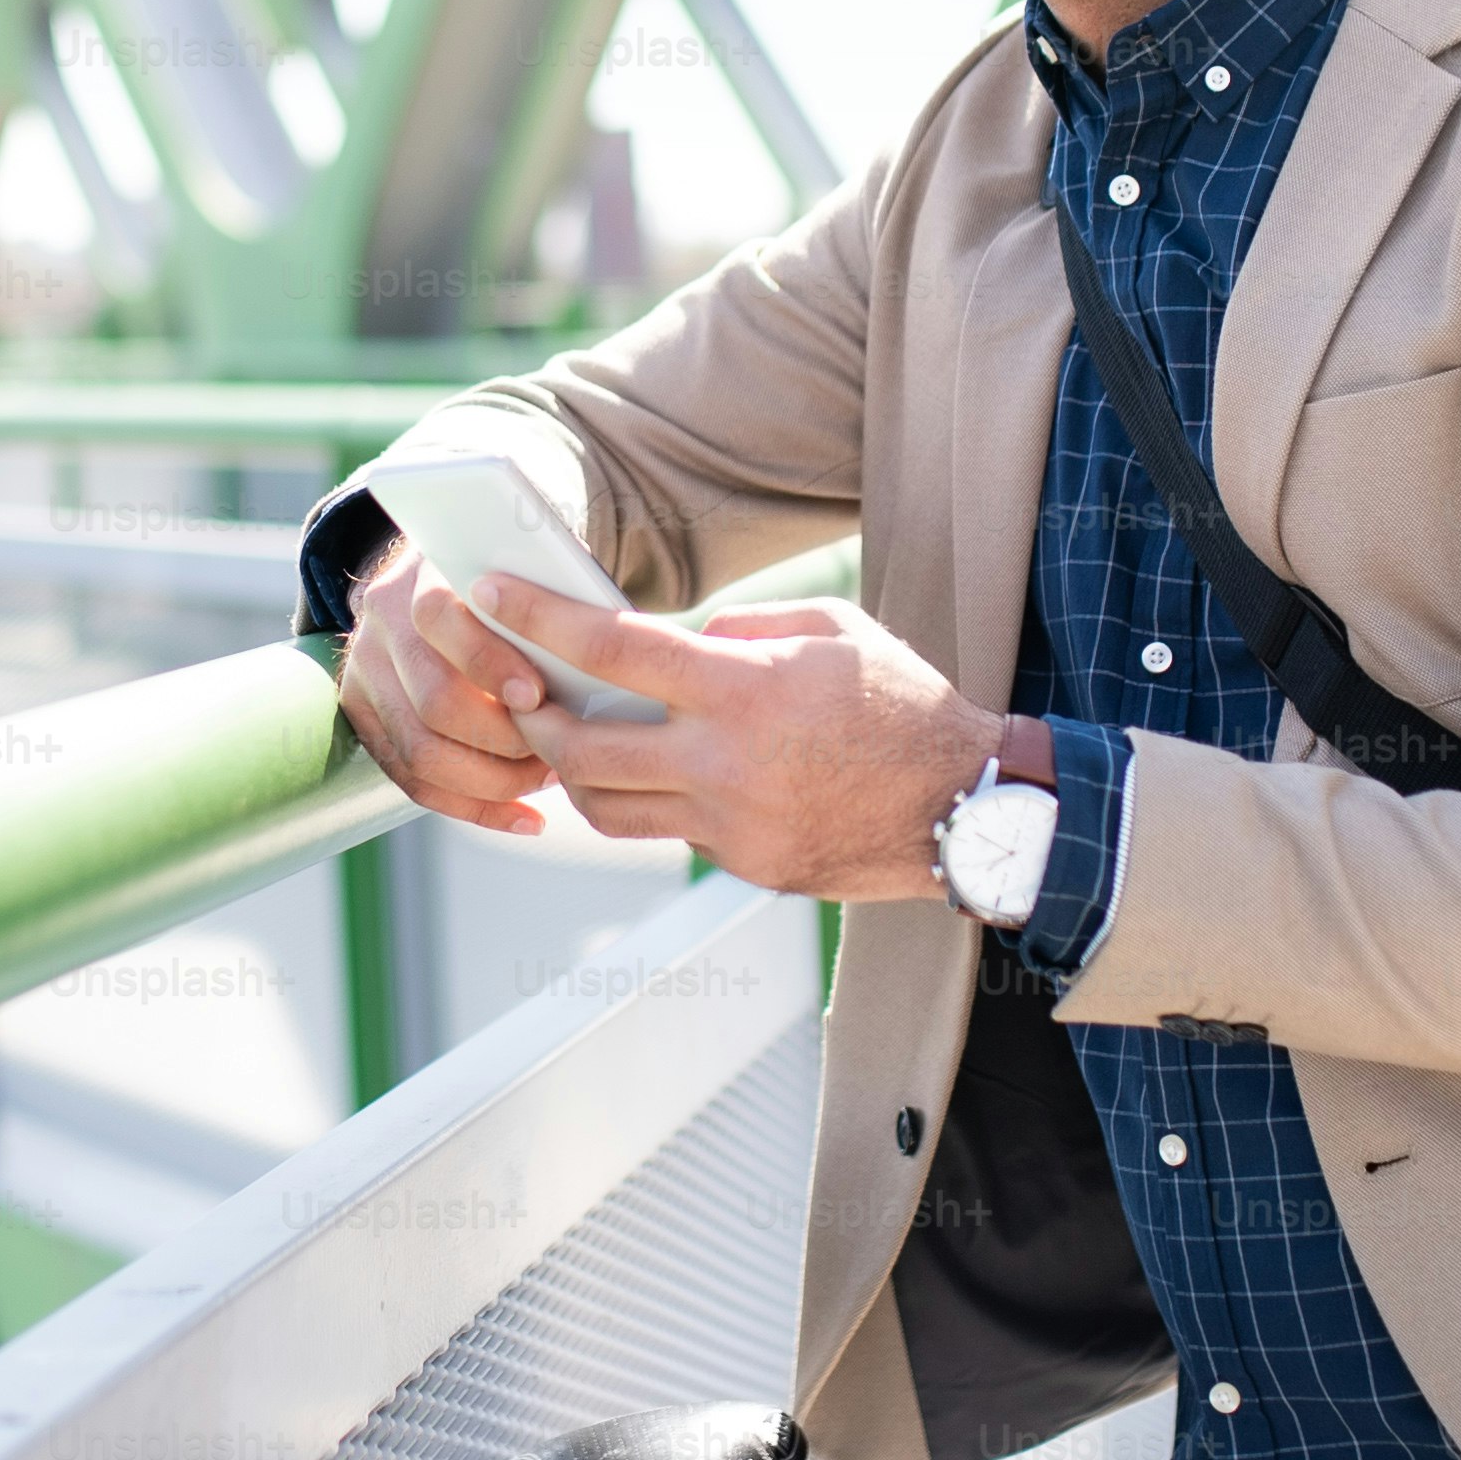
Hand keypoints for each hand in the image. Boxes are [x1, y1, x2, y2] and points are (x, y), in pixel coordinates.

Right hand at [337, 538, 556, 838]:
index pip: (438, 619)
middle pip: (432, 702)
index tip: (537, 696)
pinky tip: (524, 817)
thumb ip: (549, 592)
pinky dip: (473, 807)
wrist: (441, 574)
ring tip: (546, 778)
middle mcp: (382, 622)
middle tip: (557, 748)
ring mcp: (366, 672)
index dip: (489, 664)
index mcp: (420, 574)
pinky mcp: (365, 717)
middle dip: (502, 739)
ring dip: (492, 780)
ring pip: (420, 752)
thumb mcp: (526, 563)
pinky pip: (413, 781)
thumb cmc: (509, 576)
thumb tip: (601, 644)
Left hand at [472, 578, 1005, 900]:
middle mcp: (726, 763)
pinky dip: (654, 803)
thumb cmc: (904, 705)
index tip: (492, 594)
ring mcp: (732, 825)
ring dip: (575, 775)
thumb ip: (741, 628)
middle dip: (533, 721)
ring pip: (607, 811)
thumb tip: (679, 642)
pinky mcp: (745, 865)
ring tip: (575, 741)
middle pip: (581, 750)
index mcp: (745, 689)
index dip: (538, 619)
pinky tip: (666, 775)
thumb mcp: (831, 630)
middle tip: (520, 695)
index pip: (611, 650)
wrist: (968, 807)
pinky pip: (671, 834)